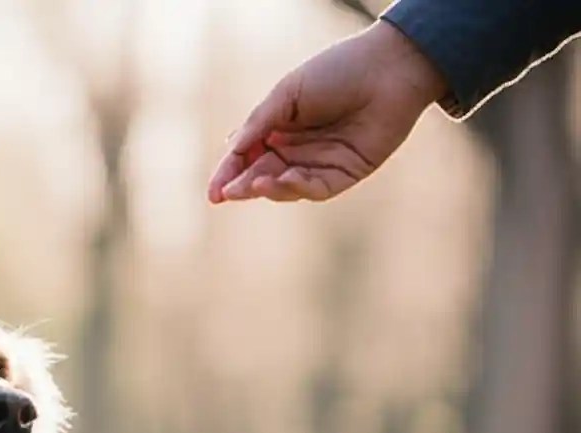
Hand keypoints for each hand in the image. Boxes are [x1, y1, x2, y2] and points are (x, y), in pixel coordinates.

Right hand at [207, 21, 445, 203]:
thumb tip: (232, 150)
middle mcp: (296, 149)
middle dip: (243, 186)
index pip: (246, 157)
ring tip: (255, 184)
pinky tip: (285, 179)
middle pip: (261, 175)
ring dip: (268, 189)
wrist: (388, 70)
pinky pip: (316, 189)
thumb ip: (259, 123)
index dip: (228, 174)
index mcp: (278, 128)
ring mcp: (319, 164)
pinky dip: (298, 188)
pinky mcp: (344, 174)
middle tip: (227, 194)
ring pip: (286, 187)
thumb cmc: (336, 72)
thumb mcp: (287, 93)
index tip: (214, 192)